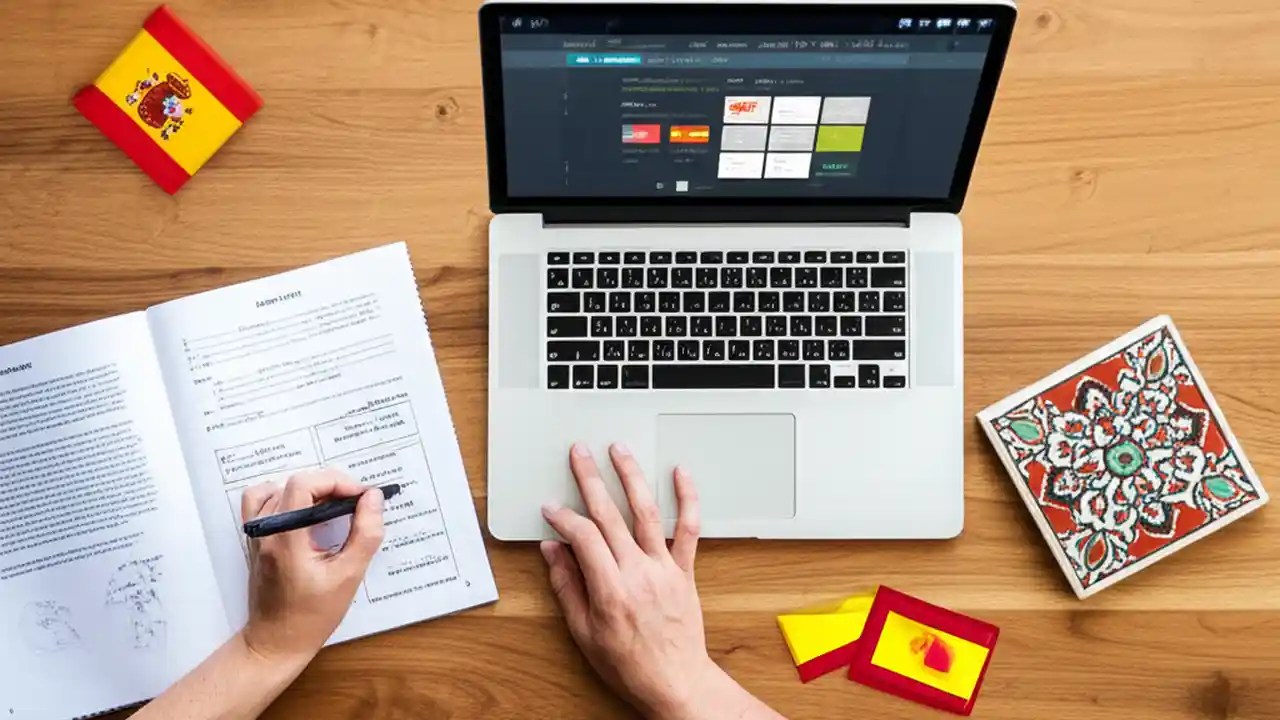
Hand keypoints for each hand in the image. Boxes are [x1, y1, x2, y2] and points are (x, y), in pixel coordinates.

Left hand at [239, 469, 384, 663]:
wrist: (276, 642)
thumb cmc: (312, 616)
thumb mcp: (348, 576)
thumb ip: (365, 534)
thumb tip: (373, 498)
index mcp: (286, 539)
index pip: (304, 485)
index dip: (337, 482)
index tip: (361, 497)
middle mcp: (265, 532)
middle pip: (294, 484)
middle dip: (330, 487)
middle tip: (355, 504)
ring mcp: (255, 536)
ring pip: (275, 489)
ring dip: (307, 490)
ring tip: (330, 506)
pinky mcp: (254, 541)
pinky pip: (260, 503)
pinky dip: (282, 498)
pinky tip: (303, 512)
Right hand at [541, 443, 731, 719]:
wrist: (675, 683)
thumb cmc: (629, 665)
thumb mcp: (584, 634)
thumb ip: (567, 587)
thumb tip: (553, 551)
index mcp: (610, 590)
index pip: (583, 537)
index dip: (564, 517)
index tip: (551, 508)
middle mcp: (638, 573)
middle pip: (610, 515)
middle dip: (590, 479)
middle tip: (579, 453)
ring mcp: (664, 569)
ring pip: (646, 513)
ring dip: (631, 477)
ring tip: (619, 451)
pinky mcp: (684, 572)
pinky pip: (688, 530)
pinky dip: (687, 500)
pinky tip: (681, 475)